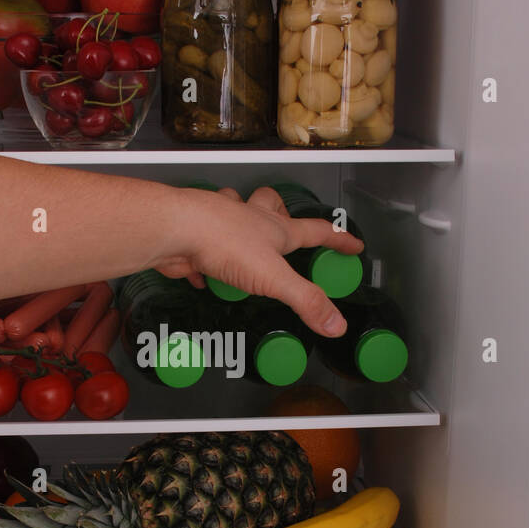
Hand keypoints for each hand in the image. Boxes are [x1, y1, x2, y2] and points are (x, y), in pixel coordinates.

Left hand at [154, 186, 362, 335]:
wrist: (175, 229)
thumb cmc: (225, 245)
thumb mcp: (274, 278)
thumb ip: (306, 300)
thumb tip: (336, 323)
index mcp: (275, 229)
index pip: (316, 231)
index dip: (337, 238)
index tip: (353, 244)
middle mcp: (249, 219)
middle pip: (272, 204)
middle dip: (281, 210)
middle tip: (285, 223)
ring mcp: (220, 221)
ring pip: (234, 210)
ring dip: (240, 219)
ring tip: (242, 239)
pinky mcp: (194, 236)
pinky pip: (201, 242)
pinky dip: (204, 255)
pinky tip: (201, 272)